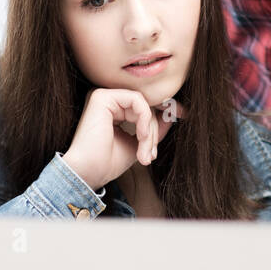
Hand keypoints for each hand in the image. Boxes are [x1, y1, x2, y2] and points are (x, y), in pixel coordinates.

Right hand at [61, 91, 183, 188]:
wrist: (88, 173)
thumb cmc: (108, 163)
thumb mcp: (139, 143)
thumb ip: (153, 128)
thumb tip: (172, 114)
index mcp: (112, 109)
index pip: (143, 105)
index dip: (163, 110)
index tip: (182, 114)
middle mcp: (106, 100)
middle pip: (145, 105)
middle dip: (154, 130)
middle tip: (151, 154)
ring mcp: (103, 96)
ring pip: (143, 104)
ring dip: (150, 129)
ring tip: (144, 151)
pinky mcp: (102, 96)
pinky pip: (138, 100)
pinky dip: (145, 119)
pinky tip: (141, 136)